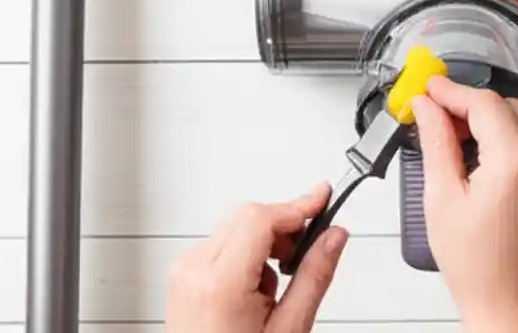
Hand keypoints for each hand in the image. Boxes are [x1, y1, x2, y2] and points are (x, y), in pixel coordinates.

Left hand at [166, 183, 348, 332]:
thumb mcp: (288, 329)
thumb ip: (313, 277)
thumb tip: (334, 238)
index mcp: (220, 282)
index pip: (261, 218)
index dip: (298, 205)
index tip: (323, 198)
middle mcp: (194, 269)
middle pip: (247, 215)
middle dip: (283, 226)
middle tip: (308, 248)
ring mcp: (184, 271)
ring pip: (235, 227)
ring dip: (265, 242)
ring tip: (277, 285)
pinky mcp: (183, 275)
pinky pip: (221, 245)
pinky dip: (247, 255)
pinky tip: (257, 290)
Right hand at [411, 77, 517, 332]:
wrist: (511, 303)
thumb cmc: (478, 267)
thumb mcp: (442, 199)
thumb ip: (436, 142)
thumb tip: (427, 107)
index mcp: (516, 166)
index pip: (485, 104)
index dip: (453, 92)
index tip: (431, 89)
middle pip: (508, 107)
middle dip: (472, 106)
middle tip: (439, 116)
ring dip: (493, 124)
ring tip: (460, 144)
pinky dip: (512, 143)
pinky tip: (487, 162)